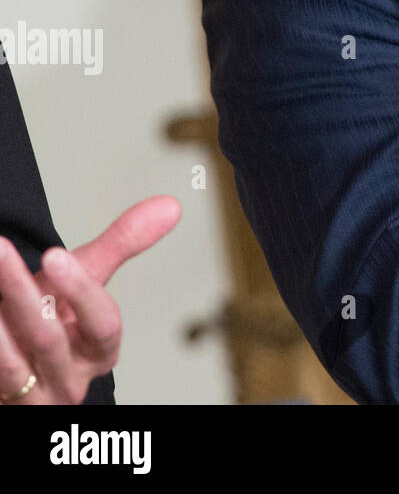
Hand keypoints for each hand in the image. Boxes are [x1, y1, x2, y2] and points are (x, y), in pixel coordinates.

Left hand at [0, 195, 180, 403]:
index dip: (81, 290)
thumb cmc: (51, 318)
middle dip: (21, 291)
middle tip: (2, 252)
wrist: (15, 362)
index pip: (103, 324)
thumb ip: (122, 244)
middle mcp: (68, 379)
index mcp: (99, 351)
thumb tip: (170, 206)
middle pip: (49, 339)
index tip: (55, 255)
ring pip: (10, 366)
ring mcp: (31, 397)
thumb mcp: (86, 281)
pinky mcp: (3, 405)